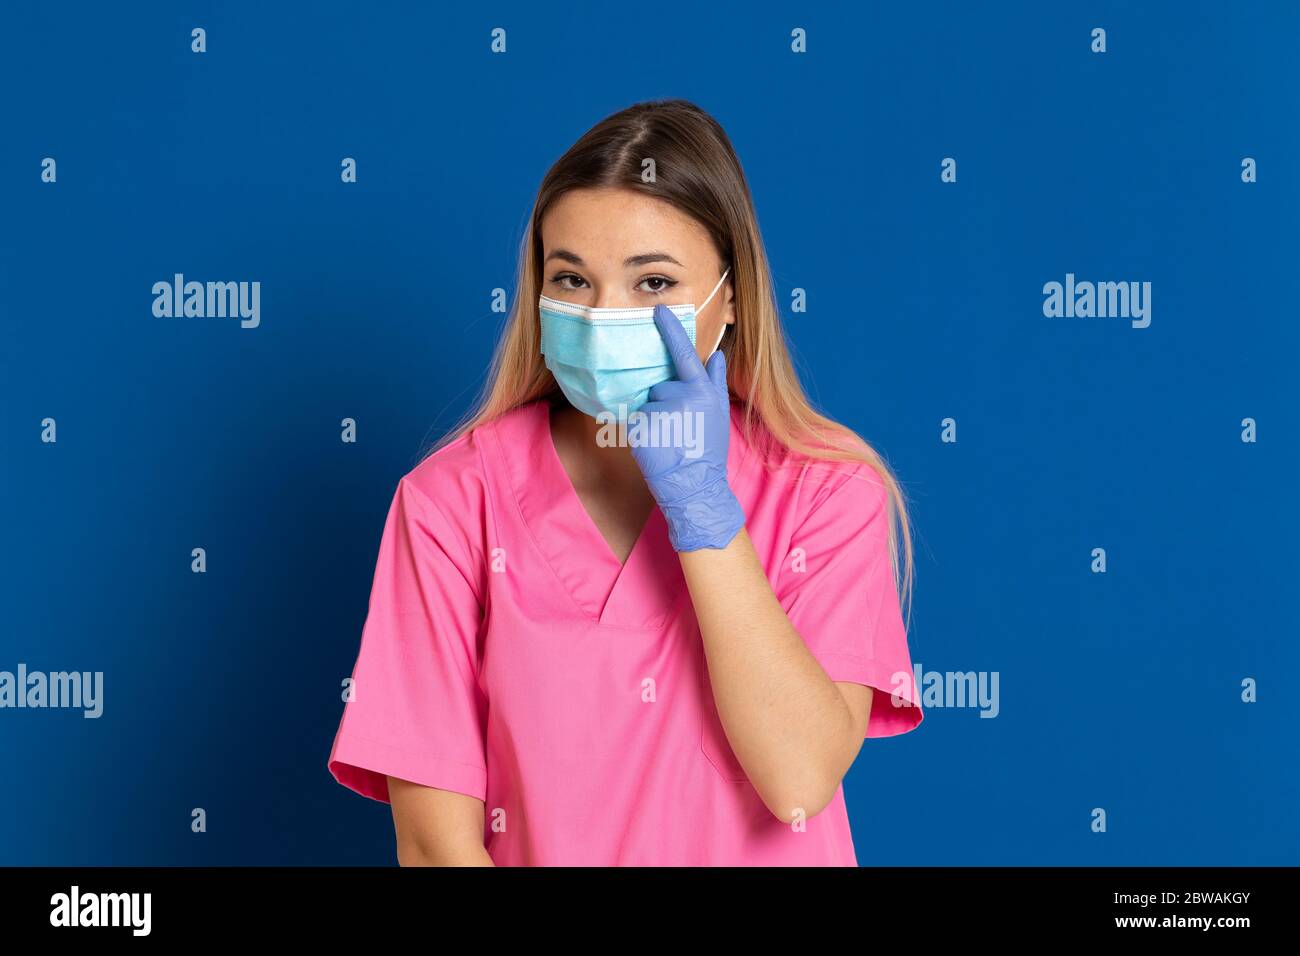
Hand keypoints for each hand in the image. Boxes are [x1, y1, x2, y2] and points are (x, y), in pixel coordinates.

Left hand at [629, 304, 745, 551]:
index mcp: (702, 390)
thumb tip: (717, 355)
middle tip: (678, 431)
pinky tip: (656, 448)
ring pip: (646, 404)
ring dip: (652, 421)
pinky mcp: (641, 427)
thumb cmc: (707, 451)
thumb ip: (715, 382)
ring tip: (668, 441)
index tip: (659, 311)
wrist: (695, 487)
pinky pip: (634, 421)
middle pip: (659, 386)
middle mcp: (682, 396)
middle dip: (663, 404)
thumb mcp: (718, 414)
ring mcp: (661, 411)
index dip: (670, 331)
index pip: (683, 354)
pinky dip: (640, 434)